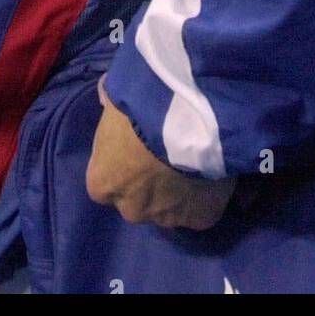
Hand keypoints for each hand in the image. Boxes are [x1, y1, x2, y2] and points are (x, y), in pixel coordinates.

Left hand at [86, 83, 235, 229]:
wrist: (189, 117)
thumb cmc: (140, 107)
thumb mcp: (115, 98)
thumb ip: (109, 105)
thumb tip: (106, 97)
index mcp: (102, 183)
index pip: (105, 182)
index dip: (121, 165)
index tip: (135, 147)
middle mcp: (131, 209)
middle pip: (137, 200)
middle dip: (149, 183)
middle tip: (165, 153)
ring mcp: (168, 218)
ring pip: (170, 208)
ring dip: (178, 191)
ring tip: (192, 161)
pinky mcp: (201, 218)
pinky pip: (200, 210)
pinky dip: (206, 196)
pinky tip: (211, 172)